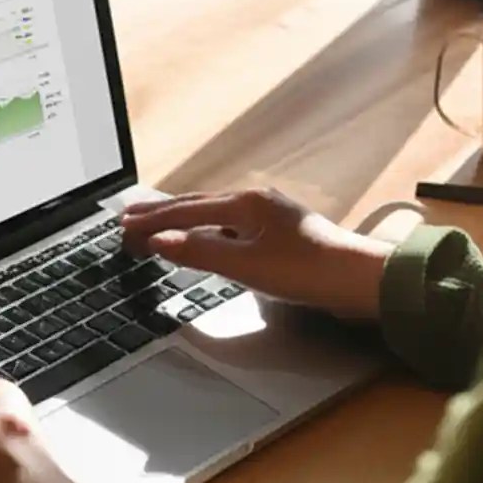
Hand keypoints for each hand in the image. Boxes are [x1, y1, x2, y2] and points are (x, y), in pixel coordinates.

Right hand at [120, 188, 391, 318]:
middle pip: (196, 206)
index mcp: (245, 203)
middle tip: (128, 219)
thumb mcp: (245, 265)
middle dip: (160, 213)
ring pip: (211, 214)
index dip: (152, 220)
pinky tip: (202, 239)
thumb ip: (199, 252)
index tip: (123, 225)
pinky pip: (227, 225)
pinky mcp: (277, 233)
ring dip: (180, 220)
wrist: (359, 280)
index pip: (185, 210)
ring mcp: (268, 215)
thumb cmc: (309, 271)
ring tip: (155, 225)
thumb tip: (161, 240)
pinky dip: (203, 230)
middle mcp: (255, 202)